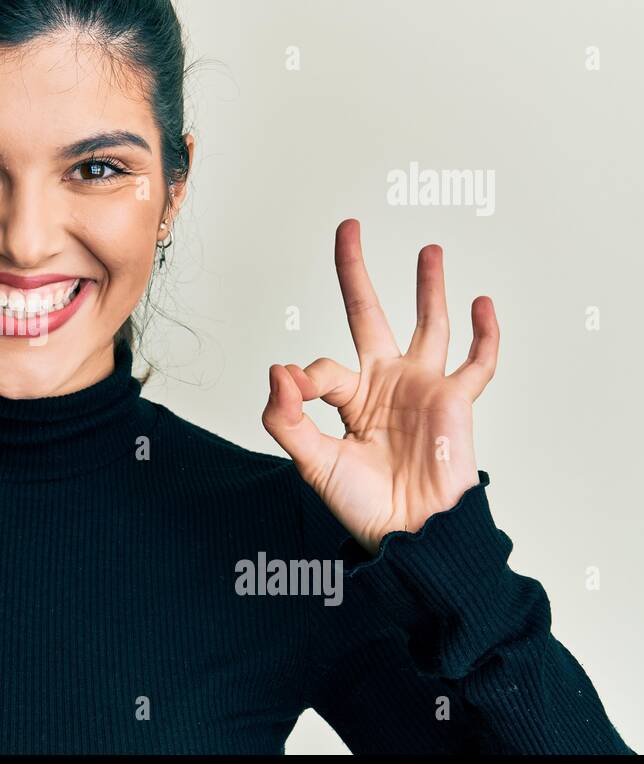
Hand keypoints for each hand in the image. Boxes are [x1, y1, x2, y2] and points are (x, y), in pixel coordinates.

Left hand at [261, 219, 498, 554]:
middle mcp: (384, 385)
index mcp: (347, 399)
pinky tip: (481, 303)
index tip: (294, 389)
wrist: (411, 534)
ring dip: (429, 287)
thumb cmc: (363, 506)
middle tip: (349, 229)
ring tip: (429, 250)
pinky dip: (484, 334)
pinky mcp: (456, 400)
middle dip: (356, 273)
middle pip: (368, 315)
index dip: (303, 376)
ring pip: (429, 325)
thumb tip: (277, 369)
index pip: (321, 369)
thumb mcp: (312, 461)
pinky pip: (477, 362)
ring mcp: (422, 388)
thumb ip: (287, 418)